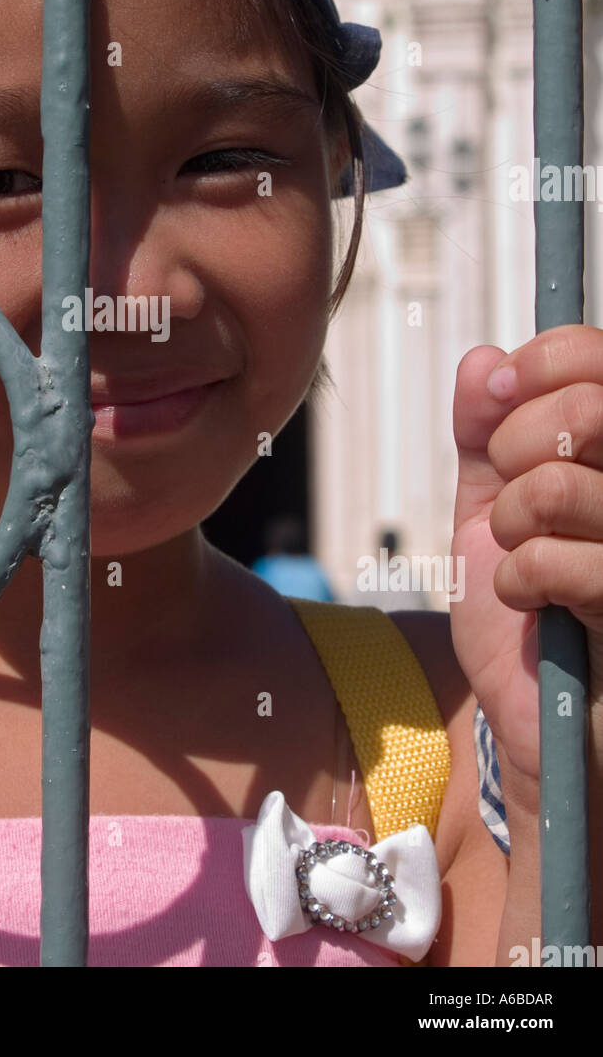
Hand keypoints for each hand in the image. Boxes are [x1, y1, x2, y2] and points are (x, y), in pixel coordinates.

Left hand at [451, 324, 602, 788]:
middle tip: (509, 492)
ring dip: (511, 523)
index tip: (499, 392)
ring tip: (521, 553)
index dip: (545, 361)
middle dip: (514, 445)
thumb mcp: (491, 500)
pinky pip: (551, 559)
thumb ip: (485, 428)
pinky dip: (515, 578)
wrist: (531, 711)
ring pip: (556, 484)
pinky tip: (530, 602)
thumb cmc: (522, 603)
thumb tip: (484, 361)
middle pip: (587, 409)